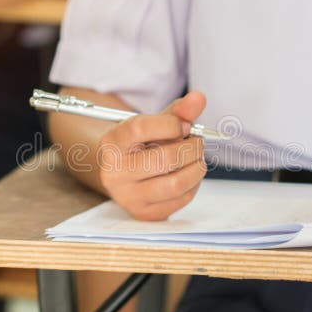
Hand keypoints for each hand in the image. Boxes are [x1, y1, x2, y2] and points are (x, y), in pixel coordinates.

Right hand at [97, 92, 207, 220]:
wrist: (124, 175)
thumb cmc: (141, 146)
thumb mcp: (154, 124)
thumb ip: (177, 112)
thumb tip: (199, 98)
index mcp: (112, 143)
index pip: (140, 128)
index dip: (171, 124)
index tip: (184, 125)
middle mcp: (115, 172)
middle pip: (164, 158)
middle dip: (191, 147)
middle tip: (197, 142)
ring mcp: (128, 196)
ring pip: (175, 183)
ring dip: (197, 167)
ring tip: (196, 158)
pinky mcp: (144, 213)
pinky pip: (180, 199)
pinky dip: (193, 184)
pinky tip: (189, 175)